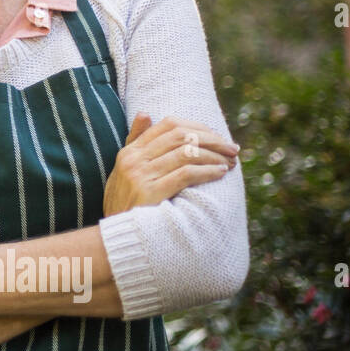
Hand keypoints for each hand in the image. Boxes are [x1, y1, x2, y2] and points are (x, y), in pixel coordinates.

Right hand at [103, 113, 238, 216]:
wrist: (117, 237)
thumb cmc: (125, 204)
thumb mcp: (124, 170)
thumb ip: (136, 143)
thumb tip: (146, 113)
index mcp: (130, 151)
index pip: (168, 125)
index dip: (199, 127)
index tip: (218, 137)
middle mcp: (134, 159)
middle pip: (181, 136)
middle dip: (212, 140)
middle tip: (232, 149)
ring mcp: (141, 176)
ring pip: (187, 153)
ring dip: (215, 156)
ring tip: (230, 163)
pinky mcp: (151, 193)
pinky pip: (186, 174)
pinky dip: (208, 171)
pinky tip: (220, 173)